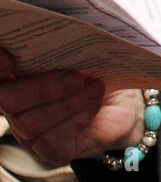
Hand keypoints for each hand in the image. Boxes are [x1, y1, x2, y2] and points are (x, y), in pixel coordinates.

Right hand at [0, 48, 144, 167]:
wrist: (128, 105)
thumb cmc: (99, 72)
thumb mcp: (84, 54)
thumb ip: (64, 46)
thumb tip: (62, 30)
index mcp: (16, 75)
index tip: (10, 55)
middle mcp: (14, 104)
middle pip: (6, 99)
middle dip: (41, 87)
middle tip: (76, 77)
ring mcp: (27, 131)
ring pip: (29, 122)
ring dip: (67, 103)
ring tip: (95, 87)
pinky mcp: (47, 151)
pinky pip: (49, 140)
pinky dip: (75, 119)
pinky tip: (94, 105)